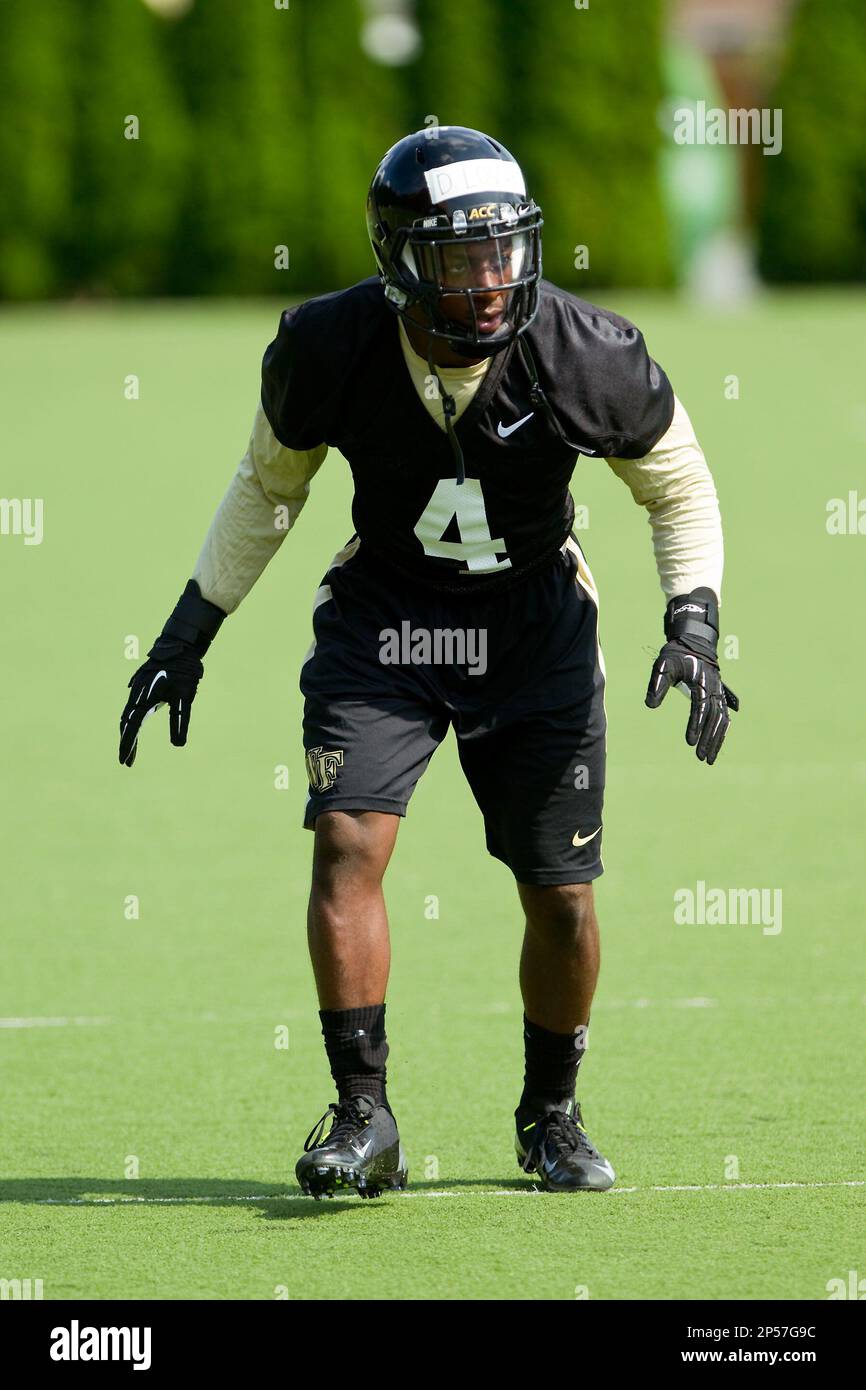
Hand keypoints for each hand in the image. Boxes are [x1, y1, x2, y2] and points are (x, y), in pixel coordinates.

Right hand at [119, 639, 202, 766]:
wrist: (180, 645)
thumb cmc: (184, 670)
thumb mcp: (185, 697)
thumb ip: (180, 720)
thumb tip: (178, 745)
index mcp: (144, 697)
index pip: (132, 727)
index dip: (128, 745)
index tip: (124, 761)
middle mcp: (137, 694)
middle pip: (126, 723)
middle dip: (126, 742)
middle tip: (126, 761)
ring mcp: (138, 689)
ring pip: (128, 715)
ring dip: (128, 732)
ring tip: (131, 750)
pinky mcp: (142, 686)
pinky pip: (132, 707)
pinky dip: (132, 721)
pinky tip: (134, 727)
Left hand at [645, 587, 738, 765]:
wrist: (694, 642)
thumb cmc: (676, 654)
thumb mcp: (663, 665)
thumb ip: (657, 684)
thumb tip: (650, 705)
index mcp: (702, 682)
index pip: (700, 707)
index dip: (696, 725)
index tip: (690, 742)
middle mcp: (714, 688)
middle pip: (715, 718)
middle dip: (709, 739)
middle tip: (702, 757)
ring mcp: (719, 692)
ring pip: (722, 720)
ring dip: (717, 739)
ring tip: (709, 759)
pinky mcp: (719, 695)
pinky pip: (724, 716)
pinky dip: (722, 731)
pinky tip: (718, 744)